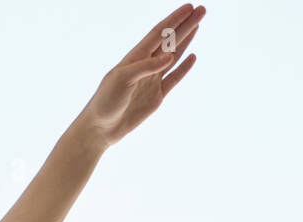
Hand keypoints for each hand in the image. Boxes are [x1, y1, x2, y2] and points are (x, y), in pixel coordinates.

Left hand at [82, 4, 204, 148]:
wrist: (100, 129)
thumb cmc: (105, 102)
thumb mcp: (122, 80)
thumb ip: (145, 67)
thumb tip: (170, 56)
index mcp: (135, 58)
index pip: (158, 34)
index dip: (174, 20)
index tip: (189, 7)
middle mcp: (145, 66)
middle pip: (169, 41)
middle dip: (185, 25)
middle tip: (202, 9)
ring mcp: (151, 81)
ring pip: (174, 56)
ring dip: (186, 40)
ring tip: (198, 24)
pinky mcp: (156, 96)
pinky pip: (173, 78)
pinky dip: (184, 67)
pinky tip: (192, 56)